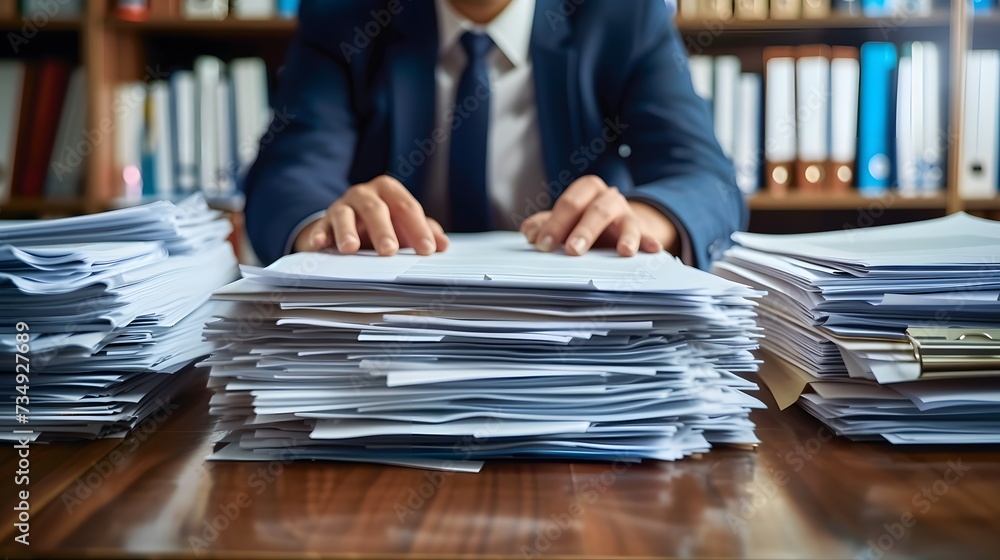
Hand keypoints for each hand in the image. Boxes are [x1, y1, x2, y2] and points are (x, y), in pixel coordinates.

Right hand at [294, 175, 448, 255]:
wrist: (348, 225)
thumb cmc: (383, 223)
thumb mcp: (404, 224)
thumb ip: (424, 231)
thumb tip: (442, 245)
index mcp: (388, 191)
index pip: (406, 207)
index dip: (418, 228)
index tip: (427, 250)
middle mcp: (364, 194)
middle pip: (375, 209)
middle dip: (383, 230)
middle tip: (389, 250)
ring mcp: (341, 207)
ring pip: (344, 215)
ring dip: (347, 231)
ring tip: (351, 248)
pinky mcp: (322, 222)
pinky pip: (320, 228)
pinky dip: (319, 235)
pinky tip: (320, 244)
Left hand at [519, 175, 678, 256]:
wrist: (614, 225)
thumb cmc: (583, 221)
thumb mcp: (563, 222)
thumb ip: (545, 225)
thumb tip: (529, 232)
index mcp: (586, 190)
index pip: (570, 203)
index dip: (555, 224)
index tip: (542, 245)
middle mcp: (609, 197)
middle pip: (597, 210)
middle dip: (585, 230)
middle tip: (573, 250)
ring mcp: (628, 214)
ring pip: (627, 221)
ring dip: (626, 236)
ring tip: (624, 251)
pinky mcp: (643, 231)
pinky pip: (648, 236)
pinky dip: (651, 243)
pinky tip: (653, 250)